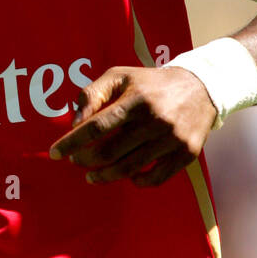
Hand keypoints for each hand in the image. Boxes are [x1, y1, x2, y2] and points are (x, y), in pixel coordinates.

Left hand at [49, 65, 217, 186]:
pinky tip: (126, 176)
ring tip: (91, 176)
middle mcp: (155, 120)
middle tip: (76, 161)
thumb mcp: (119, 76)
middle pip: (110, 151)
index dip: (72, 142)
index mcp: (136, 100)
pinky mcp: (186, 153)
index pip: (96, 126)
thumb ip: (92, 94)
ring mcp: (172, 139)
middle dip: (85, 160)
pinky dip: (137, 181)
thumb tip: (75, 123)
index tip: (55, 153)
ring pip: (129, 168)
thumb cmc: (150, 83)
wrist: (201, 87)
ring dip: (104, 176)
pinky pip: (156, 178)